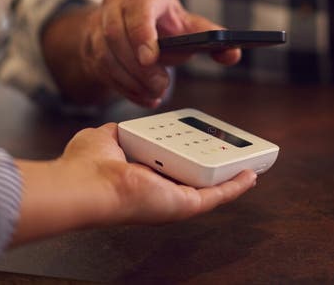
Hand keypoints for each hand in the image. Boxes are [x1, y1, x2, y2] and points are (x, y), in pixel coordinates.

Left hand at [12, 123, 256, 244]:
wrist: (83, 184)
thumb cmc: (85, 165)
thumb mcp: (107, 137)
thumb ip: (119, 133)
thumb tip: (122, 128)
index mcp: (141, 173)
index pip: (171, 164)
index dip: (189, 151)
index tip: (204, 139)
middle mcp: (159, 189)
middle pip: (195, 175)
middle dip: (216, 162)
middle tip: (235, 149)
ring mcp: (172, 199)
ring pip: (211, 186)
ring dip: (233, 173)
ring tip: (251, 158)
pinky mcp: (182, 205)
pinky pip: (216, 195)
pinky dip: (235, 186)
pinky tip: (250, 174)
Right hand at [79, 0, 240, 106]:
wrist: (131, 26)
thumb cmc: (165, 24)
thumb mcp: (188, 26)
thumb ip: (211, 37)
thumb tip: (233, 52)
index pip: (138, 6)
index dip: (142, 32)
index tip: (152, 58)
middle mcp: (117, 2)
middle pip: (117, 34)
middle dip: (138, 66)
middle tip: (160, 86)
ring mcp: (99, 23)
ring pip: (106, 54)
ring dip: (131, 80)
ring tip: (155, 93)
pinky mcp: (91, 46)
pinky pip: (101, 70)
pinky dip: (123, 88)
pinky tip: (144, 97)